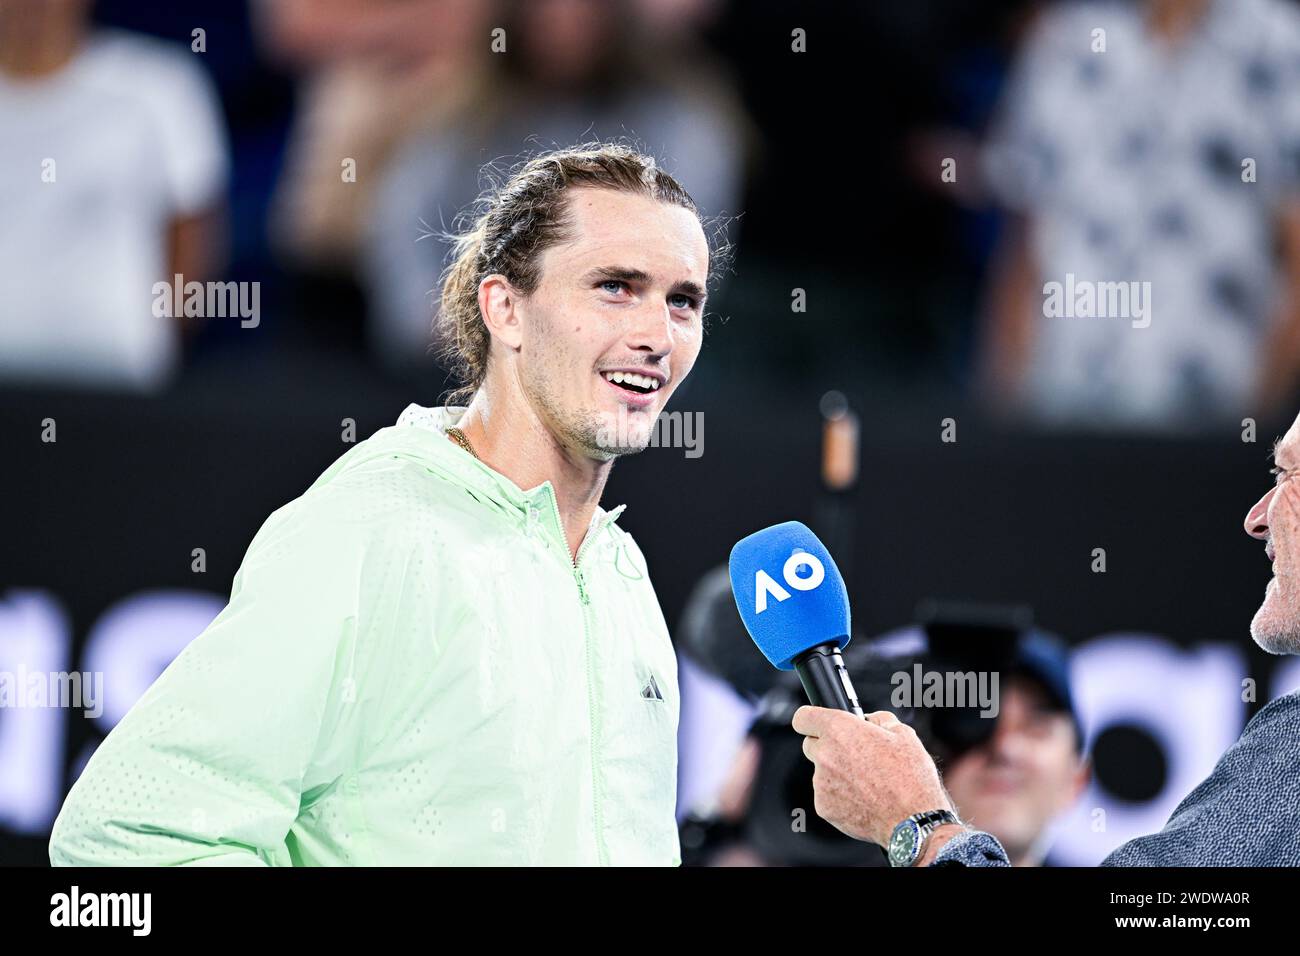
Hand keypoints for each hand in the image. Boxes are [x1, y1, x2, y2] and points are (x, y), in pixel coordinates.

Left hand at [792, 706, 953, 846]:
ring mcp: (821, 783)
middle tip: (853, 755)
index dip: (811, 719)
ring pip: (821, 772)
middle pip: (810, 744)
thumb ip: (879, 720)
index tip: (818, 724)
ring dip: (836, 774)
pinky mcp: (823, 807)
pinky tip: (863, 799)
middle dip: (827, 747)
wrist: (912, 821)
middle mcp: (825, 755)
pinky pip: (826, 795)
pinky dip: (839, 796)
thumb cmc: (910, 778)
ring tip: (867, 783)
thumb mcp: (904, 734)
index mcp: (840, 730)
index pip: (803, 717)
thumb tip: (869, 720)